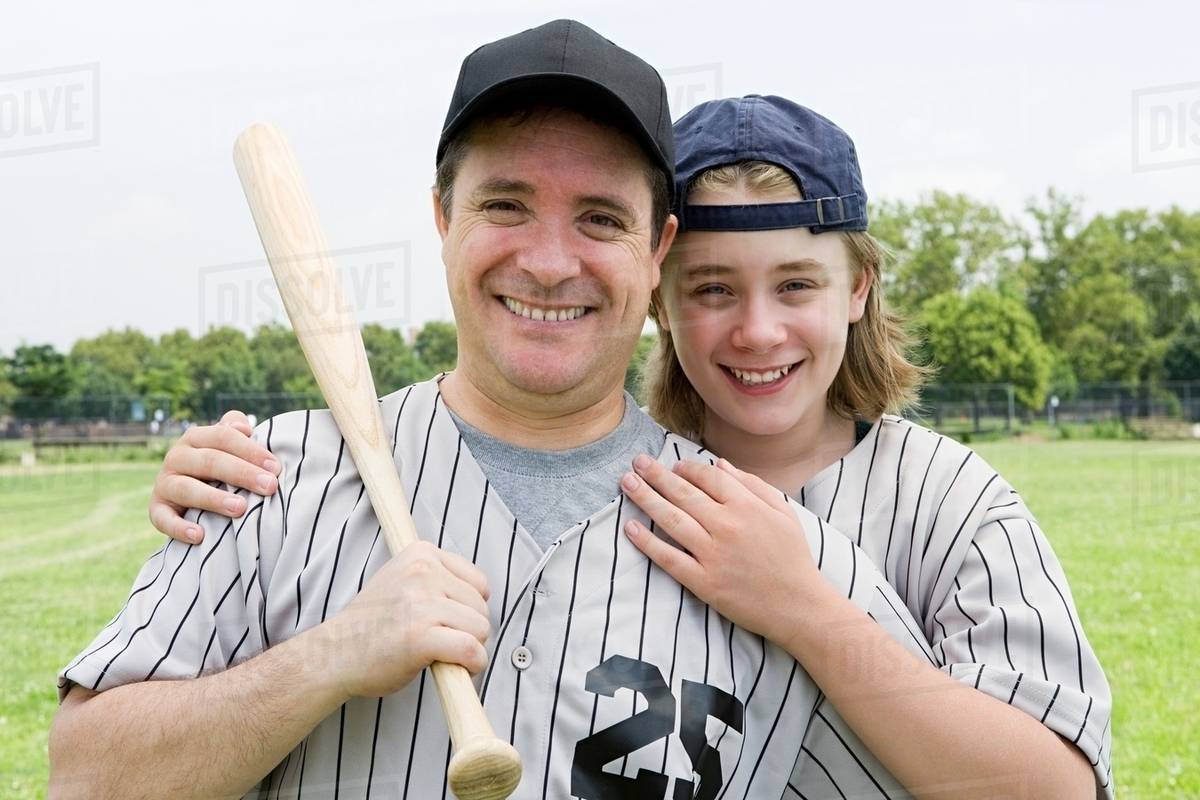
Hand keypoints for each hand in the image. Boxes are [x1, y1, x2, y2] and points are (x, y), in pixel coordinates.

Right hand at [148, 410, 281, 543]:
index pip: (224, 436)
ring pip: (186, 488)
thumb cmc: (222, 466)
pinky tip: (199, 536)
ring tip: (240, 508)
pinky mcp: (156, 508)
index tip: (275, 467)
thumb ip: (237, 433)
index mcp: (196, 437)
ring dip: (214, 498)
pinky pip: (163, 519)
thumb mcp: (229, 446)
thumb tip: (244, 428)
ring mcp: (164, 483)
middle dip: (242, 473)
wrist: (191, 496)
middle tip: (269, 487)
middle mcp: (176, 457)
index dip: (251, 450)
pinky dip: (179, 528)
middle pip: (209, 461)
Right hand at [319, 541, 492, 697]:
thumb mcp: (401, 581)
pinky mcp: (421, 636)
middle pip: (481, 607)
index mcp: (421, 554)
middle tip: (439, 642)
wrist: (334, 655)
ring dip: (469, 649)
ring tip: (439, 654)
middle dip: (468, 630)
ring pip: (480, 629)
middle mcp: (423, 572)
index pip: (478, 582)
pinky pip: (471, 650)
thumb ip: (437, 579)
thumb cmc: (372, 625)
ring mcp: (421, 603)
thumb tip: (483, 595)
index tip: (448, 622)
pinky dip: (472, 665)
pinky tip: (456, 670)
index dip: (469, 609)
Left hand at [620, 455, 822, 646]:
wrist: (799, 606)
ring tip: (627, 483)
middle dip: (655, 474)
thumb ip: (753, 485)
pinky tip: (631, 528)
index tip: (673, 466)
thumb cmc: (793, 557)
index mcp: (747, 506)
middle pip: (683, 493)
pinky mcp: (704, 582)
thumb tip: (721, 464)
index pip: (708, 477)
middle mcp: (727, 526)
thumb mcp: (783, 512)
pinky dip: (648, 542)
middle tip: (636, 462)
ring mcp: (713, 555)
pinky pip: (670, 558)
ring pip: (671, 520)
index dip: (686, 468)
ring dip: (645, 498)